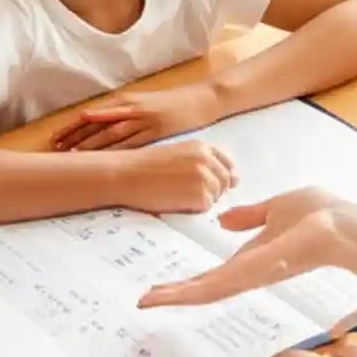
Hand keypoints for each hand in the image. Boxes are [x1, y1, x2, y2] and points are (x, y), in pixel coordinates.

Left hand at [50, 83, 222, 150]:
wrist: (201, 99)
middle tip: (54, 147)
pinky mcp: (155, 128)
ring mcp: (142, 117)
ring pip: (109, 131)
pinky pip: (131, 140)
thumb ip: (125, 115)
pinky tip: (102, 154)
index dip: (72, 127)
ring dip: (89, 142)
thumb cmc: (173, 105)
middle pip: (95, 122)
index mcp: (125, 101)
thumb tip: (105, 131)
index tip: (55, 138)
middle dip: (73, 135)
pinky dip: (114, 147)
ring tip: (71, 153)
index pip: (92, 115)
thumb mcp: (144, 107)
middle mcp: (129, 107)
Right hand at [115, 140, 237, 213]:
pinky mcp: (200, 196)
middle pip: (225, 181)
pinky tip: (174, 201)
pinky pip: (205, 207)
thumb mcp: (176, 154)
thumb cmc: (143, 166)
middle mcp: (207, 160)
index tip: (215, 182)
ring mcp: (206, 177)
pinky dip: (192, 208)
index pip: (227, 162)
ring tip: (176, 194)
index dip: (223, 174)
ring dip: (201, 199)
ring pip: (216, 195)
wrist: (125, 174)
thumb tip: (232, 180)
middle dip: (212, 189)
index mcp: (202, 147)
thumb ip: (201, 162)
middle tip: (187, 192)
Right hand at [138, 187, 349, 307]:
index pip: (215, 273)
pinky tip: (165, 297)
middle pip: (206, 287)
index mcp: (253, 258)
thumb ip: (249, 216)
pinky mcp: (250, 275)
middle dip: (176, 293)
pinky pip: (214, 287)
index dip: (192, 279)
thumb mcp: (274, 209)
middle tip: (146, 300)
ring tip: (146, 301)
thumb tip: (225, 220)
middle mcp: (248, 273)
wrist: (339, 223)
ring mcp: (249, 276)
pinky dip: (188, 292)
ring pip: (205, 291)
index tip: (166, 286)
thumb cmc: (318, 212)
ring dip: (175, 296)